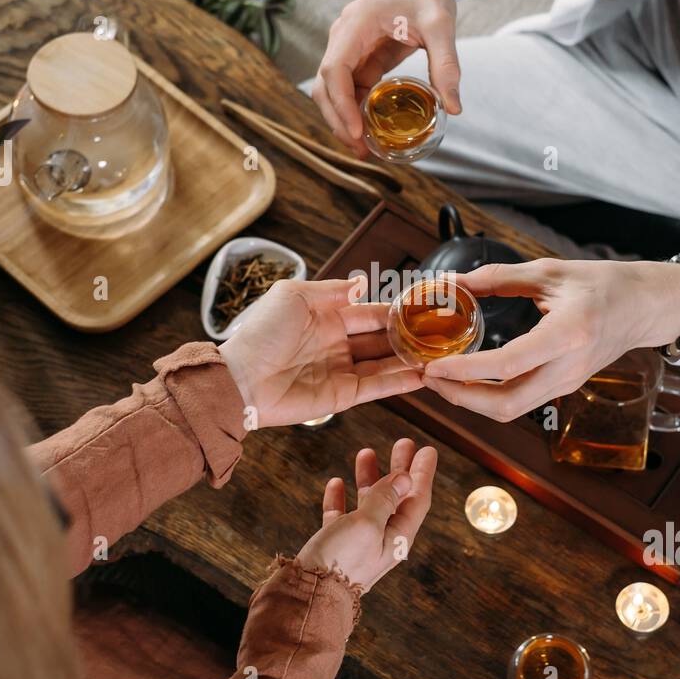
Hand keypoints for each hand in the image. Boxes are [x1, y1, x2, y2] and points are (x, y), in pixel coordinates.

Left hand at [218, 277, 421, 427]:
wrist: (240, 379)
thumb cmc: (260, 334)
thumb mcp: (294, 296)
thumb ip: (332, 290)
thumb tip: (364, 283)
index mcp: (326, 316)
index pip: (369, 312)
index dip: (395, 311)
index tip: (421, 308)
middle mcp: (336, 343)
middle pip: (381, 338)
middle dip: (408, 336)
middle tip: (439, 333)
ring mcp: (341, 370)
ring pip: (385, 363)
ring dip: (410, 359)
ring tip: (438, 354)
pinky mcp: (342, 396)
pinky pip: (377, 387)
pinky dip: (400, 382)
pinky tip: (422, 375)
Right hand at [297, 438, 437, 590]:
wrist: (307, 596)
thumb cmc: (339, 562)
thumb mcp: (367, 524)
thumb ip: (385, 499)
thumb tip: (404, 478)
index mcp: (397, 536)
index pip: (417, 498)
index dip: (422, 473)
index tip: (427, 449)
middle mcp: (382, 540)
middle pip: (396, 498)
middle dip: (400, 470)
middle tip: (402, 444)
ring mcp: (358, 544)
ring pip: (369, 504)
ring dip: (370, 478)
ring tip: (366, 453)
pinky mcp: (334, 547)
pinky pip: (341, 517)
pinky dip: (340, 498)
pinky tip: (335, 483)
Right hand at [311, 0, 460, 156]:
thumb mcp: (441, 25)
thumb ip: (446, 63)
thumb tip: (454, 107)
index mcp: (356, 23)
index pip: (334, 69)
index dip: (341, 104)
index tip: (357, 131)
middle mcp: (343, 36)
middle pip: (324, 85)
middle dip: (338, 120)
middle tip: (360, 150)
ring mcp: (348, 48)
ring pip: (331, 90)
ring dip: (342, 120)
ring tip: (364, 149)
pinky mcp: (359, 58)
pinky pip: (349, 89)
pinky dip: (355, 112)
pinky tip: (369, 132)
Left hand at [421, 259, 679, 420]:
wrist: (645, 307)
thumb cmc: (604, 284)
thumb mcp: (549, 271)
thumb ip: (496, 279)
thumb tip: (450, 282)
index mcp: (568, 333)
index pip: (507, 364)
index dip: (465, 370)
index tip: (433, 365)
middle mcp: (568, 367)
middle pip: (505, 404)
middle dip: (460, 398)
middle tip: (428, 377)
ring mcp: (567, 383)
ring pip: (511, 410)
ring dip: (471, 402)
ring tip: (441, 379)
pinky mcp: (564, 388)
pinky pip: (520, 403)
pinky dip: (488, 397)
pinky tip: (468, 379)